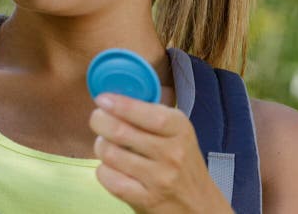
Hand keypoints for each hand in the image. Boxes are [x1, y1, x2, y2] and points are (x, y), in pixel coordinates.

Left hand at [89, 93, 231, 213]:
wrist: (199, 206)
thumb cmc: (181, 161)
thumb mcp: (177, 132)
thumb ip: (151, 112)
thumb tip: (115, 94)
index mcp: (180, 130)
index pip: (148, 114)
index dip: (121, 104)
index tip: (102, 99)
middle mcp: (172, 154)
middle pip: (121, 132)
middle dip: (100, 121)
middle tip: (97, 119)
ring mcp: (160, 179)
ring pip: (110, 154)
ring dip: (100, 145)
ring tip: (105, 143)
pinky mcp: (146, 200)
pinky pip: (109, 178)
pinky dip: (103, 170)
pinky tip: (110, 167)